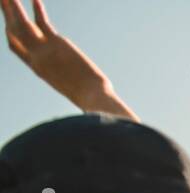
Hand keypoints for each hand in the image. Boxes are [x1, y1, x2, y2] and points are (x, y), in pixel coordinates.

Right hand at [2, 0, 129, 113]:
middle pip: (14, 31)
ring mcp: (44, 50)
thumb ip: (63, 74)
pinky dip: (38, 10)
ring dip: (14, 7)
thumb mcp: (69, 85)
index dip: (9, 32)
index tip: (7, 22)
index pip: (14, 46)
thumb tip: (75, 75)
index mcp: (37, 68)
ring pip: (23, 24)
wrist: (92, 97)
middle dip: (7, 14)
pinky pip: (42, 22)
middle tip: (1, 0)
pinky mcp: (57, 43)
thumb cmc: (87, 96)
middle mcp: (36, 57)